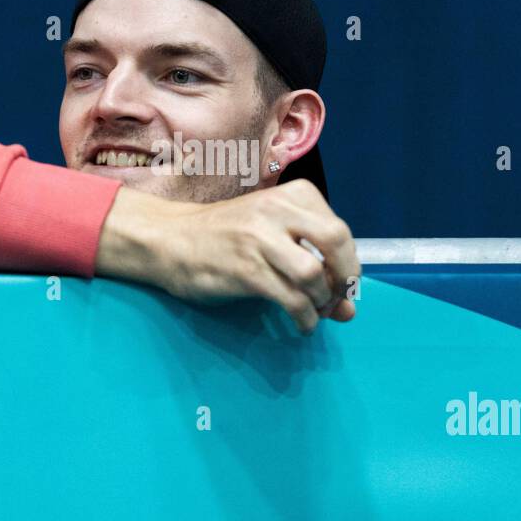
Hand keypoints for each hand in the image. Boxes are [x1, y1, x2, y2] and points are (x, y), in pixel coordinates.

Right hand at [95, 179, 360, 333]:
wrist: (171, 240)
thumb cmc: (226, 237)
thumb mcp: (272, 236)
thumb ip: (314, 264)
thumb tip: (350, 310)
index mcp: (290, 195)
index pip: (338, 229)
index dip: (350, 263)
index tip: (344, 284)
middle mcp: (277, 210)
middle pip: (335, 240)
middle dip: (346, 276)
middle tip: (339, 298)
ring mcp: (259, 239)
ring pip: (313, 273)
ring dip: (323, 301)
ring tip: (315, 312)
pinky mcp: (245, 269)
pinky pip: (290, 298)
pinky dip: (305, 317)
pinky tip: (302, 324)